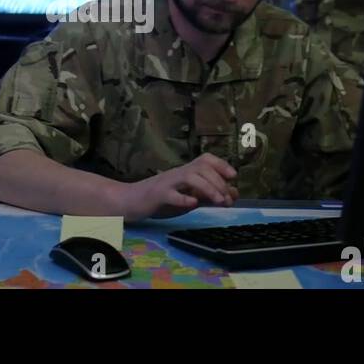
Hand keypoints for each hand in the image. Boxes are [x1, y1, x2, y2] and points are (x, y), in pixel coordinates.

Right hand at [119, 153, 238, 220]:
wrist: (130, 201)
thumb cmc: (160, 199)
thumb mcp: (188, 197)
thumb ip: (209, 196)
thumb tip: (233, 193)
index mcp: (185, 172)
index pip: (205, 159)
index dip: (222, 164)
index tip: (234, 176)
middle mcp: (177, 173)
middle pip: (201, 167)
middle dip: (218, 181)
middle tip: (226, 199)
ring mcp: (167, 183)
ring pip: (189, 177)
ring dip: (207, 187)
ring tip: (218, 201)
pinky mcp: (157, 195)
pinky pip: (171, 194)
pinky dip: (183, 198)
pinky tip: (192, 203)